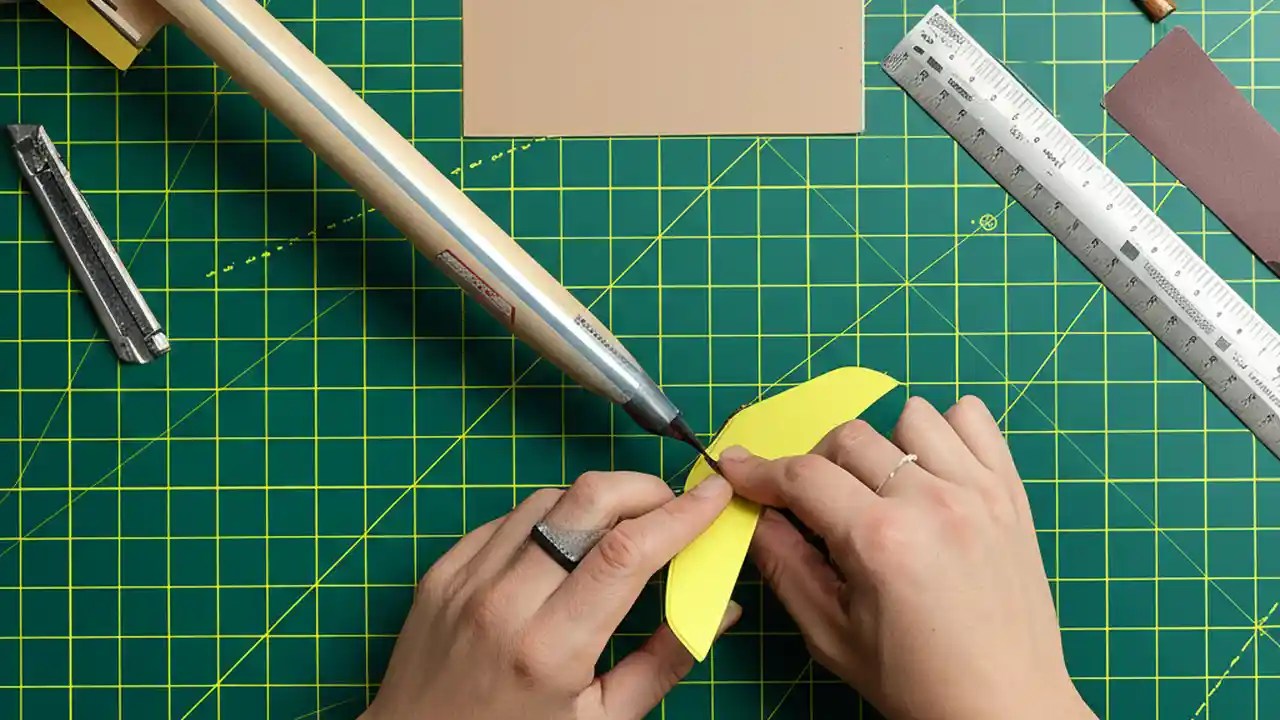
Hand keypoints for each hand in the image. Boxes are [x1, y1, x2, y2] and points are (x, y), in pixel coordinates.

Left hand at [363, 471, 738, 719]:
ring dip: (596, 501)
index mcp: (549, 650)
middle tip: (672, 506)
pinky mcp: (443, 570)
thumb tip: (720, 609)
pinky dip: (549, 519)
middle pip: (587, 500)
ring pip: (548, 498)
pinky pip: (508, 518)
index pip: (627, 553)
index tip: (715, 495)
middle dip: (643, 488)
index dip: (681, 515)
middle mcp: (503, 603)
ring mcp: (465, 579)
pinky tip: (566, 546)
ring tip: (621, 530)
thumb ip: (663, 662)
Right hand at [720, 396, 1093, 719]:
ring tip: (881, 488)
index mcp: (881, 541)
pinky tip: (931, 471)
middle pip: (849, 437)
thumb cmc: (916, 682)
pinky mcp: (1010, 492)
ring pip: (910, 416)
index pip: (802, 476)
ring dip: (882, 444)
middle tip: (814, 504)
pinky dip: (945, 431)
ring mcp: (978, 492)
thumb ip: (785, 565)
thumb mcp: (831, 634)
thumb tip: (753, 515)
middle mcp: (931, 503)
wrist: (1005, 709)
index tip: (735, 467)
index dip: (758, 470)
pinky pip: (974, 419)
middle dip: (815, 463)